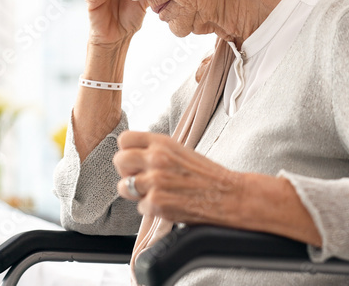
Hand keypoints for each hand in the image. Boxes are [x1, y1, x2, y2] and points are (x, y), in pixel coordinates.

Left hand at [113, 131, 244, 224]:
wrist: (229, 196)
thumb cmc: (207, 176)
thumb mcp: (181, 151)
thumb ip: (157, 151)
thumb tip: (133, 156)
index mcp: (163, 143)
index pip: (125, 139)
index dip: (127, 151)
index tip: (134, 160)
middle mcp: (157, 159)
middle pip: (118, 161)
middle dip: (126, 172)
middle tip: (140, 178)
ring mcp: (155, 181)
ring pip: (124, 187)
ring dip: (137, 194)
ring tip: (155, 193)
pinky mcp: (157, 203)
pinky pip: (139, 208)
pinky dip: (151, 209)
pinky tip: (167, 204)